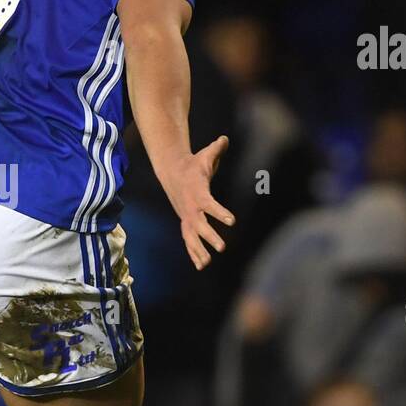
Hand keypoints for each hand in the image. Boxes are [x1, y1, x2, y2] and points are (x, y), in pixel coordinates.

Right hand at [161, 135, 234, 270]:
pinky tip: (201, 266)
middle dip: (209, 237)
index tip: (232, 221)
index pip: (209, 204)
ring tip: (208, 263)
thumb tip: (225, 139)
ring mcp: (186, 217)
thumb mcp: (205, 155)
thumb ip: (217, 149)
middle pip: (199, 225)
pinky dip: (194, 253)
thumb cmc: (194, 165)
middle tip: (223, 247)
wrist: (173, 173)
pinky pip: (189, 241)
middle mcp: (190, 208)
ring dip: (199, 250)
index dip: (219, 213)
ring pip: (191, 236)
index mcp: (197, 192)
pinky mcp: (186, 223)